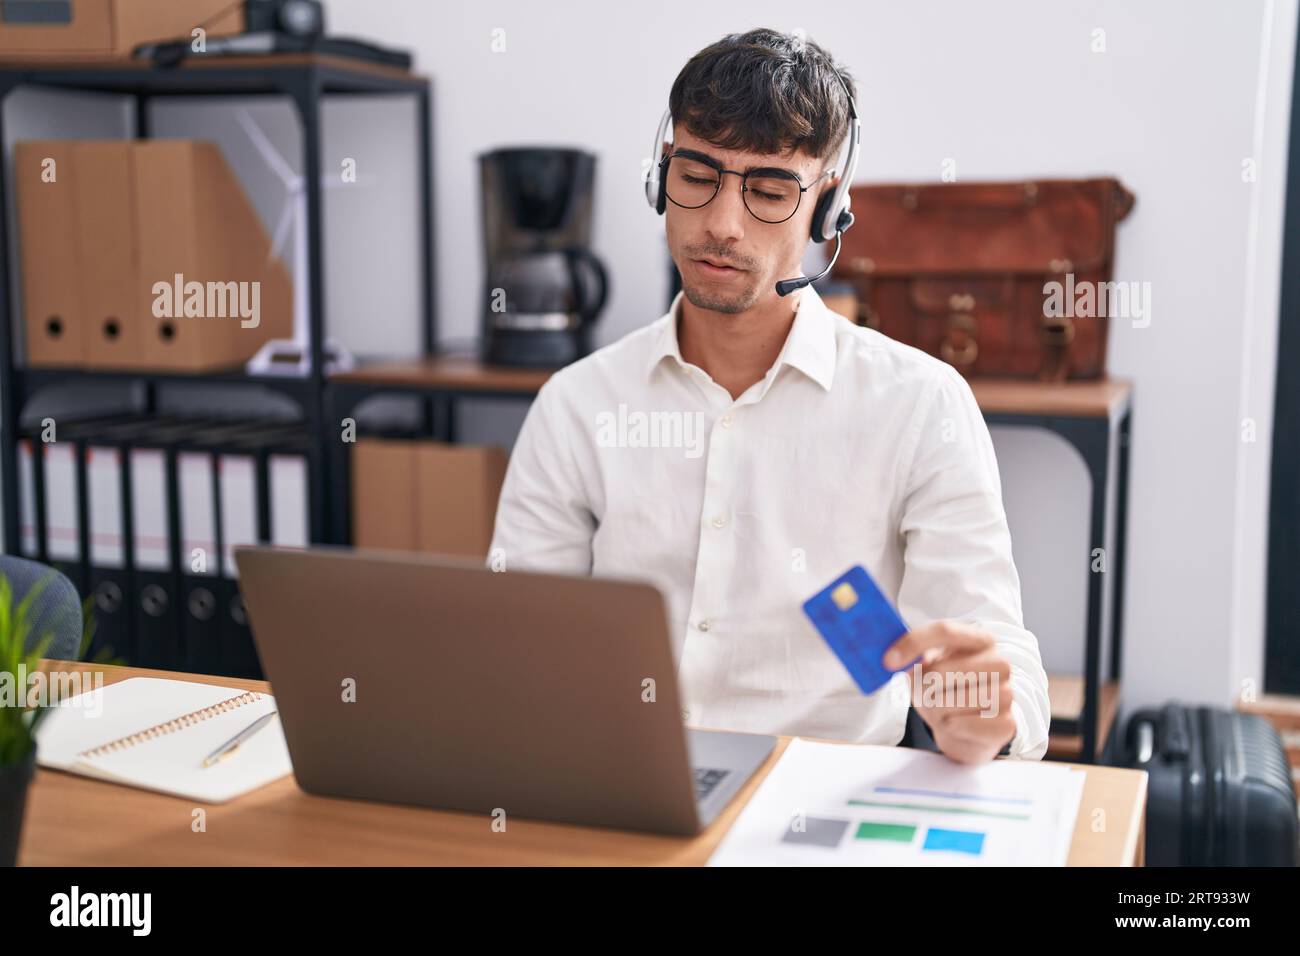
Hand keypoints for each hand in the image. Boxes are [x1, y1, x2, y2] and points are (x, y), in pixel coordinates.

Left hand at [884, 620, 1015, 763]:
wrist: (967, 729)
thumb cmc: (945, 690)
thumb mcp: (929, 666)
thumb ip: (913, 655)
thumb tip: (889, 658)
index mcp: (981, 640)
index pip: (944, 630)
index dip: (912, 643)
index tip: (888, 661)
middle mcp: (1000, 664)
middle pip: (940, 671)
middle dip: (920, 686)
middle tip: (924, 693)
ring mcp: (1007, 694)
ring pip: (945, 702)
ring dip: (932, 709)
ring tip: (941, 709)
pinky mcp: (1006, 725)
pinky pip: (957, 725)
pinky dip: (946, 727)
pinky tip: (954, 724)